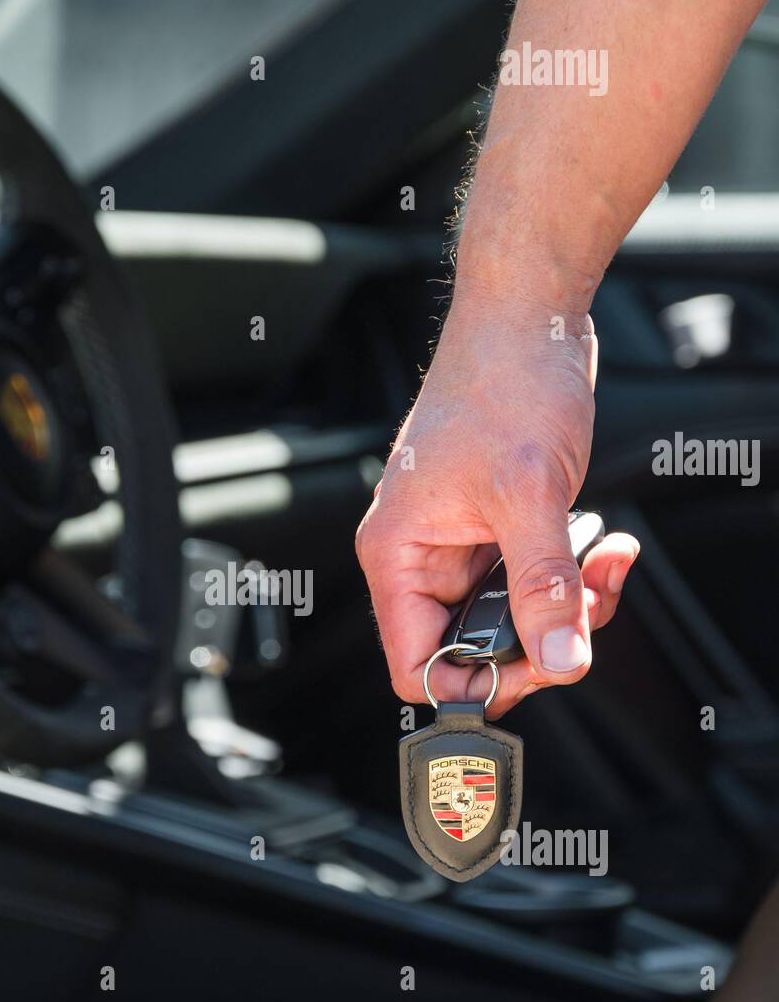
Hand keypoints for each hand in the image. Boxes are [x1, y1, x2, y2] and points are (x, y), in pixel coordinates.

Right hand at [354, 290, 638, 716]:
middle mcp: (423, 557)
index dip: (470, 685)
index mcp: (399, 554)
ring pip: (513, 620)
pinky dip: (576, 575)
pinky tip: (602, 542)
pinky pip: (537, 582)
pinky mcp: (500, 530)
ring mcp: (463, 545)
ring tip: (600, 564)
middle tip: (580, 616)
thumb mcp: (528, 494)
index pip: (415, 665)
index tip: (532, 668)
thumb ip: (543, 586)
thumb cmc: (500, 381)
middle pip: (472, 650)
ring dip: (568, 606)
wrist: (527, 317)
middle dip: (538, 640)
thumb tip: (559, 659)